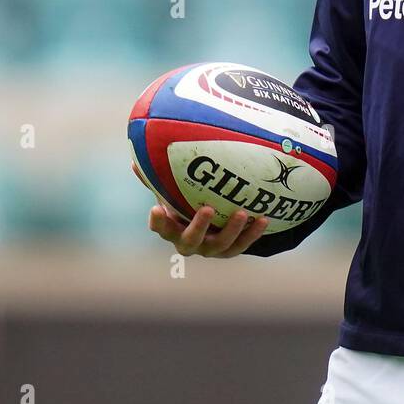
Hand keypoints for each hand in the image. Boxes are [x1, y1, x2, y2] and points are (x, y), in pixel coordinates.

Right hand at [132, 163, 267, 256]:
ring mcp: (210, 248)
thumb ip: (159, 174)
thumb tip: (140, 153)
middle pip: (190, 241)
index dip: (158, 221)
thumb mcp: (173, 187)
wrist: (209, 221)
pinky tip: (263, 219)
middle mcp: (189, 242)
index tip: (156, 208)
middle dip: (198, 227)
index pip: (160, 228)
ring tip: (242, 213)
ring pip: (220, 246)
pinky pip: (242, 245)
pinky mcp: (229, 249)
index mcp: (172, 228)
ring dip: (232, 231)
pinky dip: (253, 234)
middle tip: (208, 208)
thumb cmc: (186, 198)